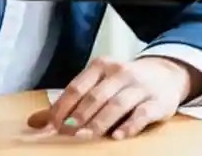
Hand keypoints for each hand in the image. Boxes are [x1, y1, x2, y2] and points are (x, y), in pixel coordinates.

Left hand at [27, 56, 201, 140]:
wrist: (167, 74)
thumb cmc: (124, 83)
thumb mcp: (98, 85)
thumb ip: (69, 103)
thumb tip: (34, 123)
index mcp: (102, 65)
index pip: (77, 86)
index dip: (63, 106)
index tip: (51, 126)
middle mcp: (121, 72)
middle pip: (96, 96)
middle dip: (80, 116)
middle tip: (66, 133)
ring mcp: (140, 86)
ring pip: (117, 105)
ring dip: (100, 122)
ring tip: (86, 137)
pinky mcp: (157, 102)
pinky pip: (142, 114)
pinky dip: (129, 126)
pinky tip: (117, 137)